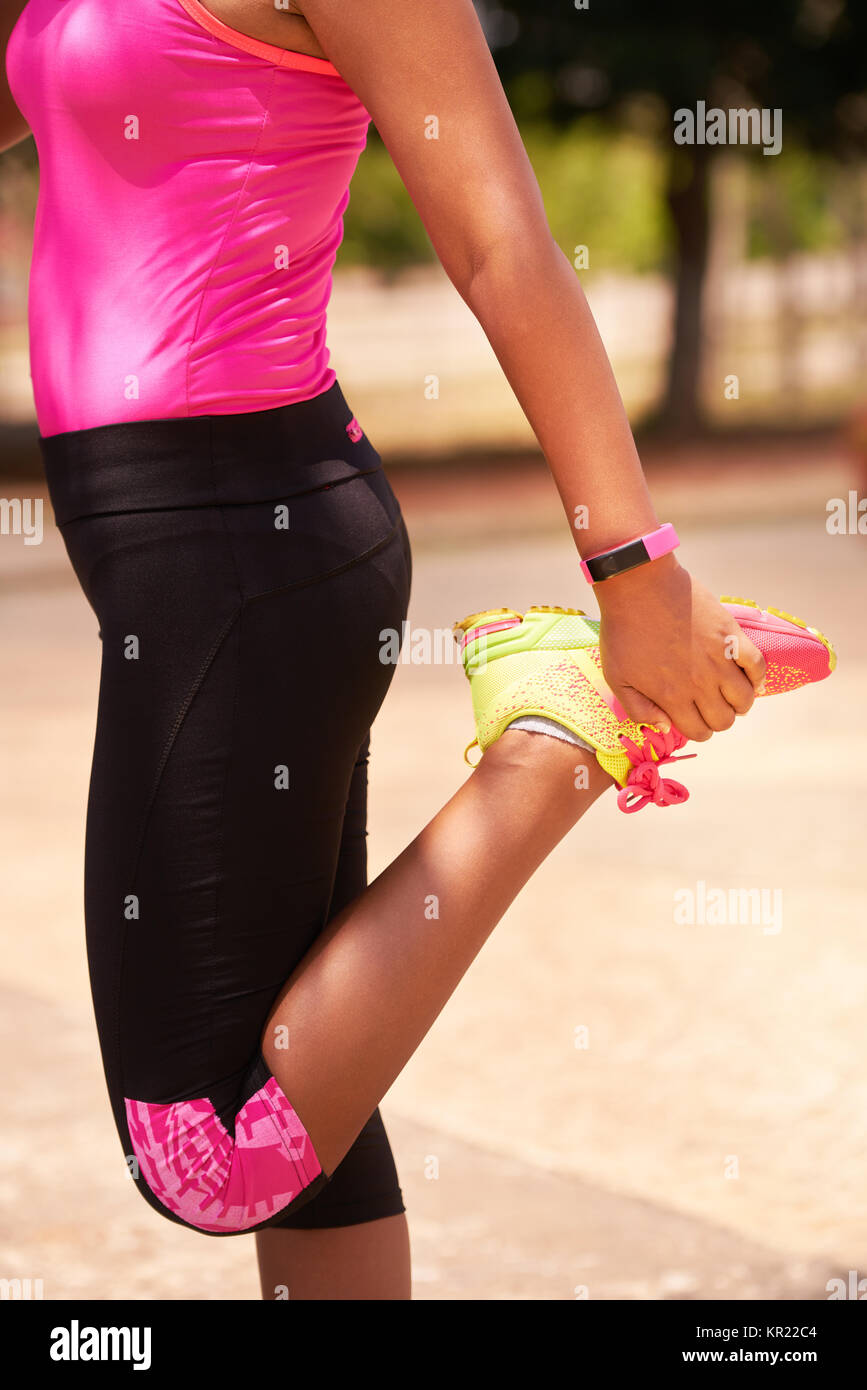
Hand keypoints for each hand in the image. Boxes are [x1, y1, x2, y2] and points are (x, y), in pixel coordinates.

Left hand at [596, 556, 766, 742]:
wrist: (639, 587)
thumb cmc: (623, 630)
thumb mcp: (616, 678)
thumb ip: (639, 710)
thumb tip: (665, 727)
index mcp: (671, 696)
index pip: (699, 732)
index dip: (698, 730)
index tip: (694, 717)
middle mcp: (699, 684)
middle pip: (724, 720)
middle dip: (718, 719)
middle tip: (711, 705)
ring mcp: (718, 660)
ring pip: (745, 699)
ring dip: (740, 703)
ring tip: (731, 692)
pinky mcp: (731, 636)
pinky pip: (758, 666)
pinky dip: (758, 677)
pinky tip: (750, 677)